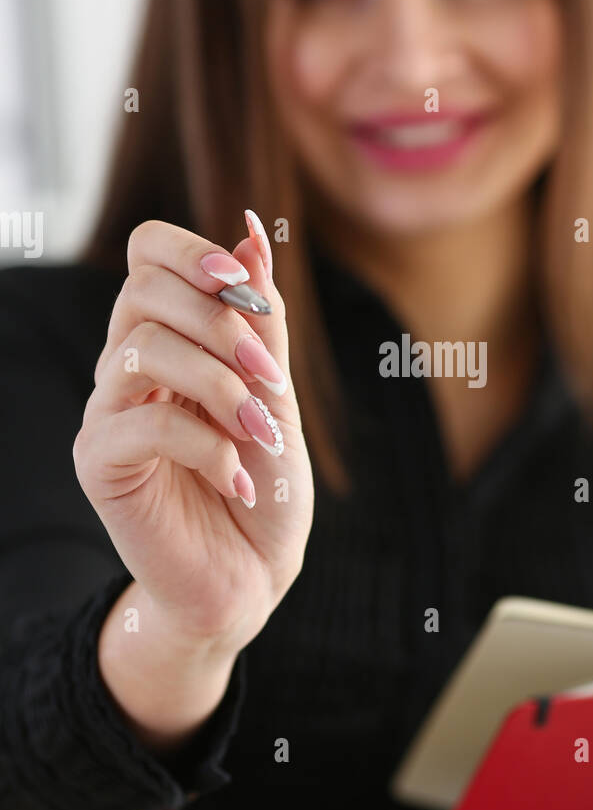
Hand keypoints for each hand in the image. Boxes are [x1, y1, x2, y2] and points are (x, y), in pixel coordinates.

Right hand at [73, 216, 313, 652]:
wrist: (249, 577)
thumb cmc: (264, 486)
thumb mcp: (276, 394)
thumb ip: (261, 320)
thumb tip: (249, 232)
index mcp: (171, 338)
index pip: (148, 252)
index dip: (192, 252)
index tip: (244, 286)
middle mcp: (128, 367)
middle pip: (141, 290)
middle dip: (219, 322)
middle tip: (268, 376)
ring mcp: (107, 414)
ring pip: (139, 349)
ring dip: (219, 385)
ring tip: (260, 432)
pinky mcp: (99, 465)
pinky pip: (141, 424)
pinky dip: (205, 445)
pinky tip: (236, 479)